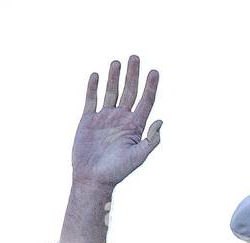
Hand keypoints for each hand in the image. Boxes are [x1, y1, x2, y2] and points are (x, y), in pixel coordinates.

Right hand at [72, 55, 161, 189]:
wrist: (93, 179)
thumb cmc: (118, 171)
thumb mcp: (138, 157)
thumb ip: (151, 140)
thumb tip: (161, 121)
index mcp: (135, 127)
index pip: (145, 102)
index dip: (150, 87)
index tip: (154, 72)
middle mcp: (121, 119)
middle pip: (129, 92)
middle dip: (133, 75)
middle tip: (135, 57)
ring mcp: (105, 118)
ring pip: (111, 92)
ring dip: (114, 77)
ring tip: (117, 62)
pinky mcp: (88, 120)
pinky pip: (91, 99)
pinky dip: (93, 87)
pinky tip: (96, 75)